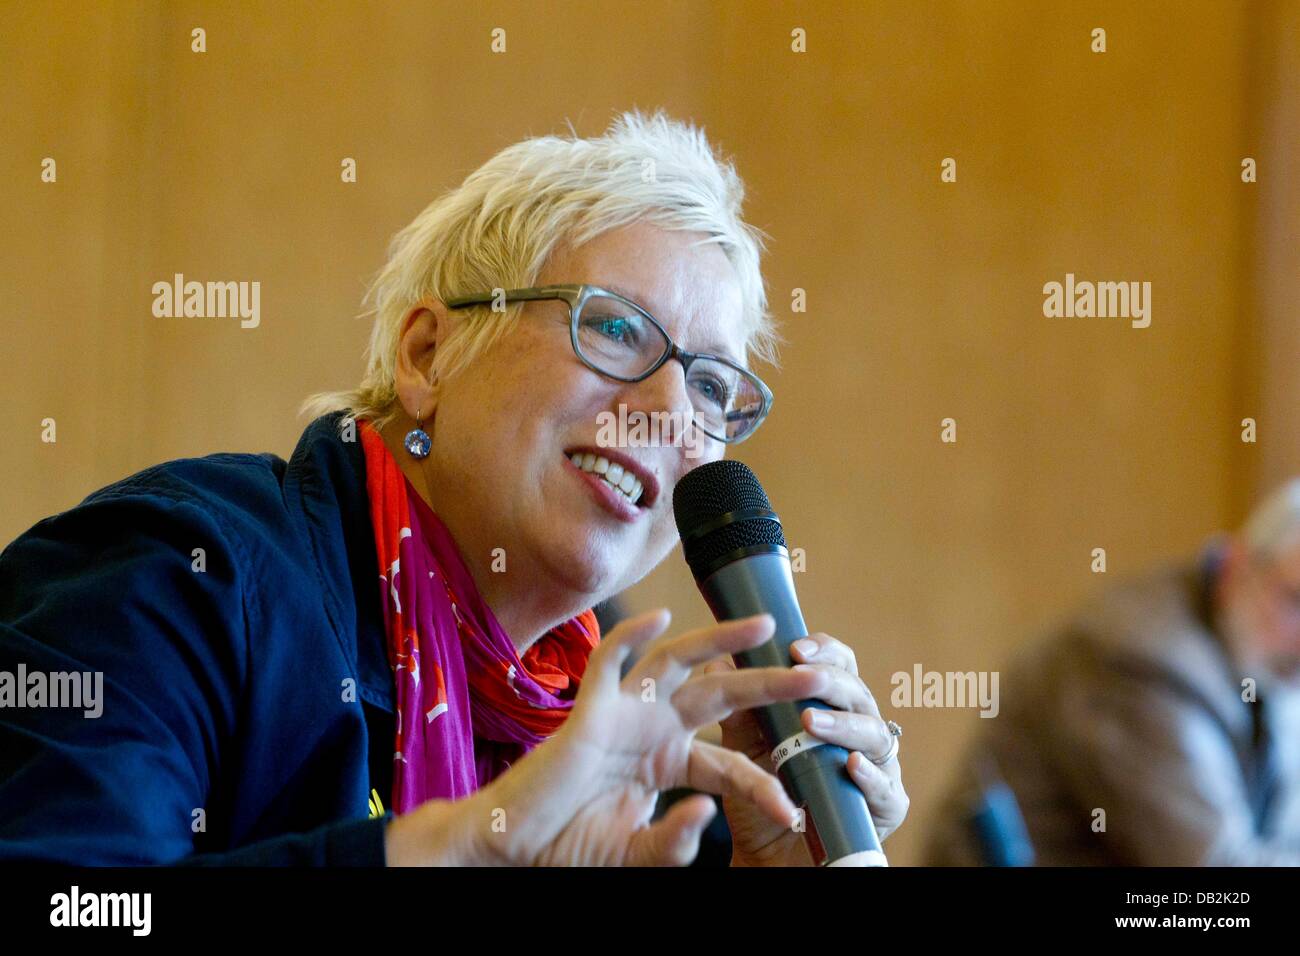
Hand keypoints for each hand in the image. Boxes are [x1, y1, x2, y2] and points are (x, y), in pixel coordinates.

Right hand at [429, 608, 829, 865]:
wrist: (517, 847)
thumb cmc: (571, 846)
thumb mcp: (637, 852)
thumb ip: (674, 840)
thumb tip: (708, 813)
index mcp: (669, 761)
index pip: (729, 763)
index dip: (762, 784)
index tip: (791, 810)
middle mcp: (652, 728)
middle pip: (720, 694)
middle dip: (767, 682)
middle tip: (815, 672)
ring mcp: (622, 713)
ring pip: (677, 663)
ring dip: (719, 641)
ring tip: (763, 626)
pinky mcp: (586, 710)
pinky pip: (608, 663)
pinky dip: (631, 637)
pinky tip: (661, 619)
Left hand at [707, 631, 908, 865]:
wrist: (769, 856)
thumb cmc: (762, 796)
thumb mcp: (741, 750)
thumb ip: (738, 709)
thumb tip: (717, 661)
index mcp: (831, 707)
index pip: (838, 665)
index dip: (824, 651)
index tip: (796, 647)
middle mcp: (860, 730)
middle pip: (857, 692)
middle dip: (831, 681)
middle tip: (806, 674)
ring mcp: (878, 766)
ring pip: (875, 734)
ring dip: (844, 725)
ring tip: (812, 723)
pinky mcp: (888, 806)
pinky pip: (886, 787)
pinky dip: (869, 774)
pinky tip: (851, 765)